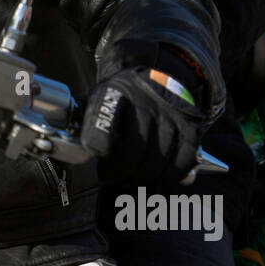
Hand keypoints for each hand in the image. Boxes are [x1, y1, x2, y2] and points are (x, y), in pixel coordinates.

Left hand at [80, 67, 203, 183]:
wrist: (158, 83)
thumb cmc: (123, 100)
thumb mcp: (99, 99)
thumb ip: (88, 123)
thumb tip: (73, 151)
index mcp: (116, 92)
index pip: (105, 120)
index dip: (99, 145)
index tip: (98, 156)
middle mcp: (145, 102)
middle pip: (134, 150)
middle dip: (120, 174)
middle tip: (112, 178)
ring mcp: (171, 116)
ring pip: (157, 161)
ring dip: (141, 181)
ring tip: (131, 182)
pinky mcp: (191, 129)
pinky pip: (182, 163)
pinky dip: (168, 178)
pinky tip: (156, 180)